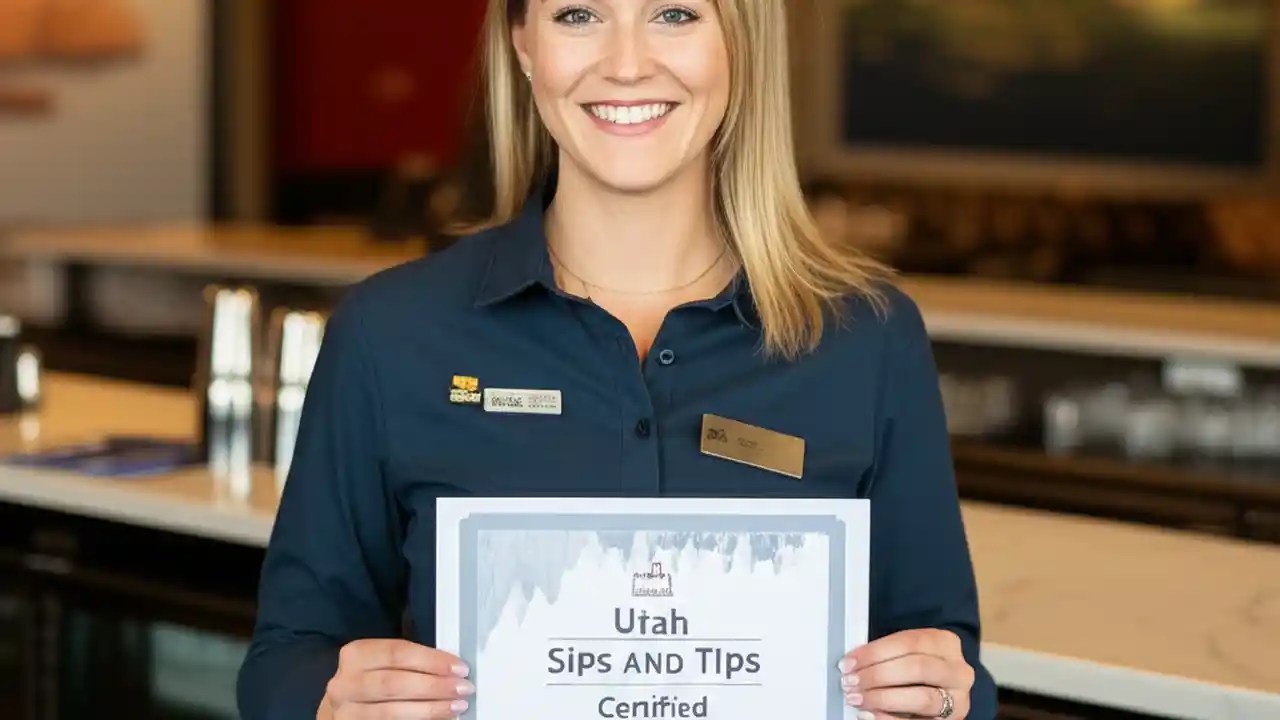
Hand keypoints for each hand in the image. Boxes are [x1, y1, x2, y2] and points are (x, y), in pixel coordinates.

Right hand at [319, 639, 473, 719]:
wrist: (346, 706)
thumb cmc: (372, 680)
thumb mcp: (384, 663)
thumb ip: (410, 662)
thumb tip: (451, 668)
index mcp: (356, 654)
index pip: (398, 653)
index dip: (432, 660)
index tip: (459, 668)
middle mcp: (344, 683)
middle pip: (394, 683)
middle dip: (433, 686)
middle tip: (462, 688)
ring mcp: (345, 711)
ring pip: (390, 711)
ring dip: (428, 709)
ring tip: (455, 707)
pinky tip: (437, 719)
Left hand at [838, 629, 972, 718]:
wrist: (941, 688)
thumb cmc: (918, 666)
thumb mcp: (909, 651)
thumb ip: (887, 654)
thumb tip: (852, 664)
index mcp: (946, 643)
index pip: (909, 642)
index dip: (875, 652)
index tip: (849, 662)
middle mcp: (958, 671)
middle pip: (917, 668)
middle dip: (878, 675)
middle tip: (851, 682)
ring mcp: (958, 699)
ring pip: (922, 698)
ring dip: (884, 699)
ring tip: (858, 698)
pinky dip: (891, 719)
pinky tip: (871, 715)